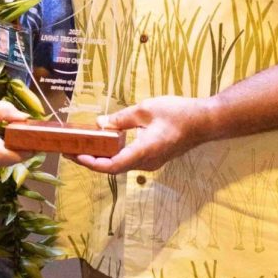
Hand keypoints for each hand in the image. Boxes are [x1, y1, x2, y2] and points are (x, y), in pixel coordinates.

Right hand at [0, 101, 28, 168]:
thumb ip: (5, 111)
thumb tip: (25, 118)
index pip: (10, 155)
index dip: (26, 152)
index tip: (37, 144)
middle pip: (9, 161)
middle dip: (22, 152)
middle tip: (31, 140)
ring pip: (2, 163)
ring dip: (11, 153)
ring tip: (17, 140)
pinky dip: (0, 154)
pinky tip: (1, 143)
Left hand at [73, 95, 215, 173]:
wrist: (205, 122)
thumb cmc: (178, 113)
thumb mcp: (145, 109)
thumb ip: (121, 119)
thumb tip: (100, 124)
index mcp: (144, 151)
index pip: (112, 166)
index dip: (91, 164)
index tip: (75, 156)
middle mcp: (146, 162)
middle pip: (113, 167)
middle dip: (91, 160)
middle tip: (71, 149)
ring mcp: (151, 162)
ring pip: (121, 164)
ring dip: (102, 157)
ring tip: (84, 145)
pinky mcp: (154, 158)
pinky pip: (130, 160)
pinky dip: (115, 153)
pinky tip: (105, 142)